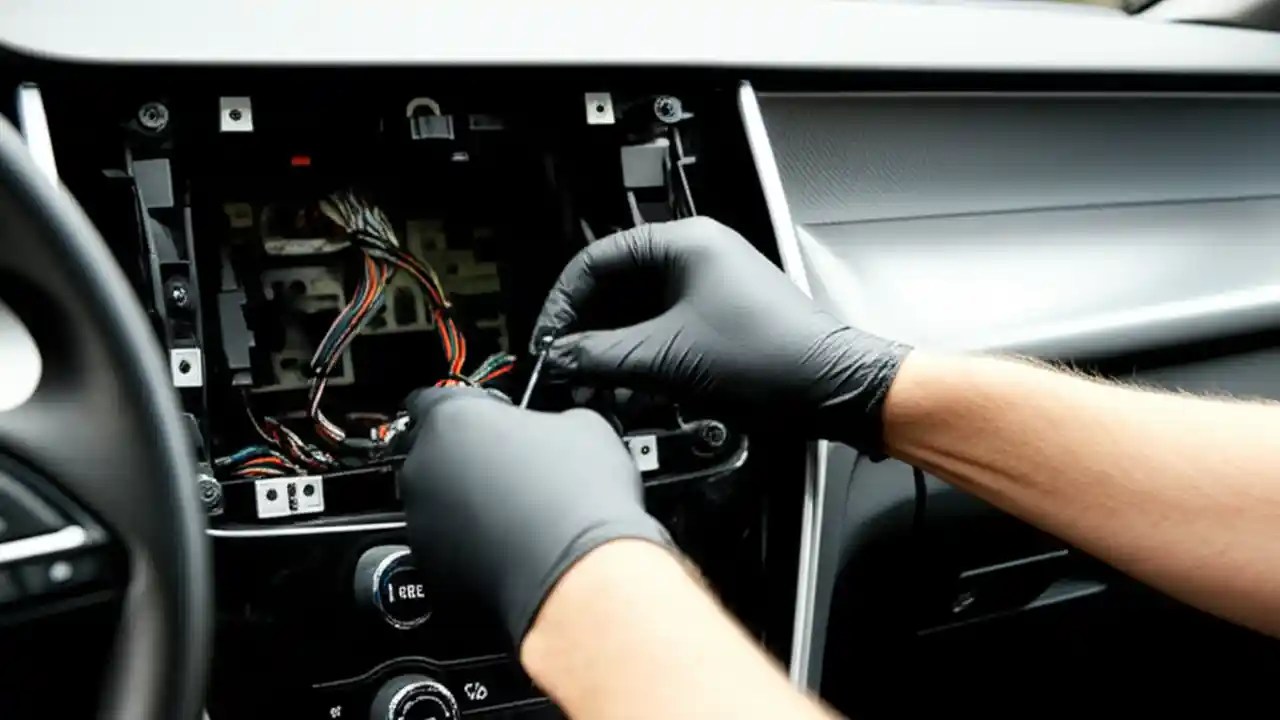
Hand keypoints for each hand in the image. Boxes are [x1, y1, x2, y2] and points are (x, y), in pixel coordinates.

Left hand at [397, 387, 669, 644]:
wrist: (581, 577)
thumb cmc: (581, 500)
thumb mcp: (584, 427)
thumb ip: (548, 419)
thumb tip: (552, 429)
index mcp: (453, 419)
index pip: (429, 397)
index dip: (462, 407)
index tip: (480, 416)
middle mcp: (424, 469)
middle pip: (434, 454)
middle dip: (467, 460)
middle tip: (512, 468)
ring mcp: (422, 524)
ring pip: (438, 504)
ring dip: (467, 506)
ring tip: (518, 514)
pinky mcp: (432, 571)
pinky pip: (447, 549)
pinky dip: (471, 548)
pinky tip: (513, 547)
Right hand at [533, 217, 909, 455]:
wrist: (832, 389)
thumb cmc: (774, 357)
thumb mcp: (668, 358)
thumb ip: (602, 356)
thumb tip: (560, 357)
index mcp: (686, 243)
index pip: (598, 260)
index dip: (565, 302)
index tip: (548, 338)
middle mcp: (697, 257)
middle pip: (616, 288)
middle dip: (587, 331)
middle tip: (564, 365)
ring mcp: (708, 290)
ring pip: (638, 315)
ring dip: (611, 351)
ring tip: (591, 383)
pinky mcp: (718, 323)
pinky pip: (662, 334)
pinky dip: (639, 360)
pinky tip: (624, 389)